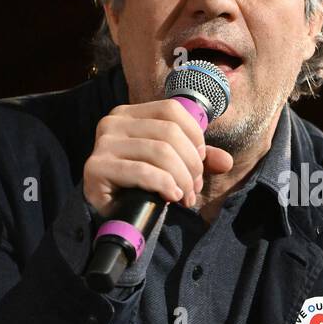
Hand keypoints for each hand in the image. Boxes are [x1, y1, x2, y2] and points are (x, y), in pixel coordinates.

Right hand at [83, 99, 232, 215]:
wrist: (110, 212)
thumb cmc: (141, 185)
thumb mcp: (173, 166)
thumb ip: (198, 159)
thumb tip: (226, 161)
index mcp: (130, 114)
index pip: (172, 111)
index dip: (195, 136)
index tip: (200, 163)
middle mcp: (113, 122)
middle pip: (169, 132)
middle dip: (191, 164)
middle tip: (194, 188)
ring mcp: (103, 143)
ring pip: (160, 151)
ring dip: (181, 178)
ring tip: (185, 197)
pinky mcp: (96, 167)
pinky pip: (142, 171)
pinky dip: (164, 184)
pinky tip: (171, 196)